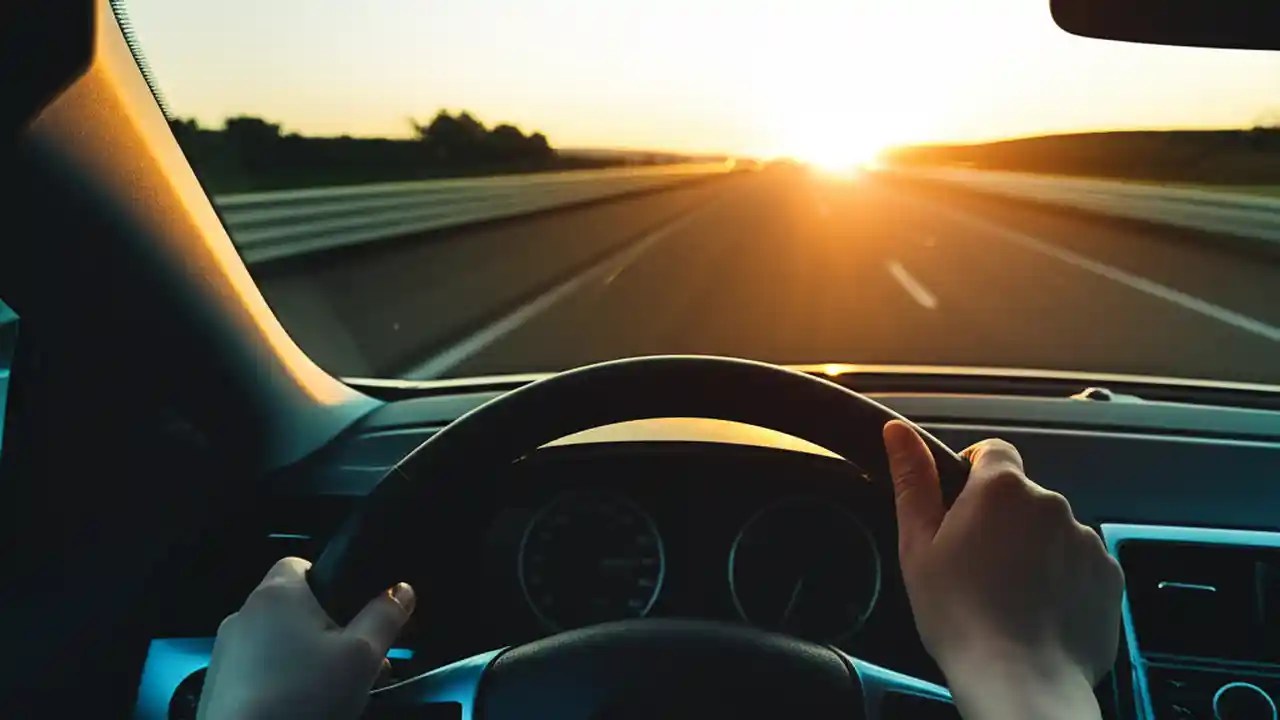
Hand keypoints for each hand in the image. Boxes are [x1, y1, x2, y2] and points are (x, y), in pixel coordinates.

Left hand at [197, 557, 415, 719]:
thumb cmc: (303, 698)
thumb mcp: (362, 655)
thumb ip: (385, 616)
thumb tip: (401, 591)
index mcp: (278, 594)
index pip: (300, 564)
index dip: (329, 584)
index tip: (349, 610)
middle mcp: (243, 615)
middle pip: (291, 608)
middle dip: (323, 630)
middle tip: (351, 660)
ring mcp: (225, 652)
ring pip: (274, 642)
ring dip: (300, 657)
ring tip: (328, 690)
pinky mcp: (217, 685)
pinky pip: (255, 671)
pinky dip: (277, 681)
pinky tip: (298, 705)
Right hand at [883, 421, 1122, 719]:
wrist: (1020, 679)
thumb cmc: (959, 615)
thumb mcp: (918, 546)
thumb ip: (913, 481)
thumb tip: (898, 430)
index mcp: (1002, 489)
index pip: (993, 452)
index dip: (974, 476)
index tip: (960, 511)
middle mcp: (1052, 503)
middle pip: (1022, 496)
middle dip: (1003, 520)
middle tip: (976, 566)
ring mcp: (1087, 539)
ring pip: (1052, 531)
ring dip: (1034, 550)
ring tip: (1009, 595)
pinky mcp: (1109, 576)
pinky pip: (1080, 564)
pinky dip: (1062, 579)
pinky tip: (1038, 611)